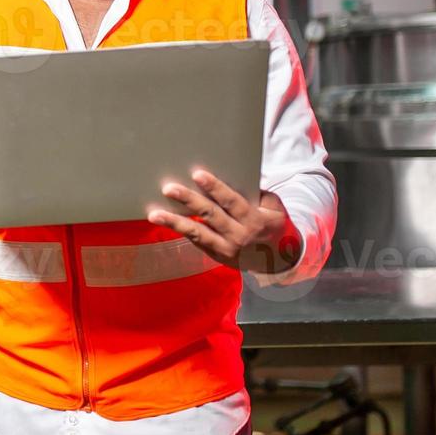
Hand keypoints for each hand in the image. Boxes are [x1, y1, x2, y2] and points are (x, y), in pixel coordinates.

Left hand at [146, 169, 302, 274]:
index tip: (198, 175)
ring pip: (198, 233)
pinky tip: (164, 221)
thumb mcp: (275, 208)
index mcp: (254, 220)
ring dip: (175, 223)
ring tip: (155, 214)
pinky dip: (181, 231)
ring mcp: (226, 248)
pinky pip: (197, 241)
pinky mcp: (217, 256)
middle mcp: (239, 235)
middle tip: (169, 188)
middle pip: (210, 215)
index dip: (215, 188)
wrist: (280, 260)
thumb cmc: (274, 225)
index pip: (232, 202)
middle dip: (189, 200)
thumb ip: (259, 193)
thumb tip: (240, 175)